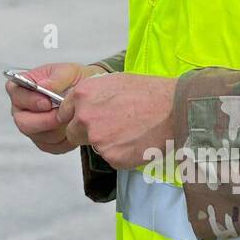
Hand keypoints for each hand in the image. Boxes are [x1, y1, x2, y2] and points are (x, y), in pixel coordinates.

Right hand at [6, 62, 104, 154]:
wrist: (88, 96)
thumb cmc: (73, 80)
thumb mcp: (68, 72)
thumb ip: (55, 78)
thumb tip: (43, 86)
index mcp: (23, 88)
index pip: (15, 94)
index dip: (29, 100)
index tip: (47, 102)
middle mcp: (22, 109)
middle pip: (23, 122)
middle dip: (44, 120)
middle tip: (61, 115)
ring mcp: (32, 127)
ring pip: (38, 136)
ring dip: (57, 129)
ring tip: (71, 118)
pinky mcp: (44, 142)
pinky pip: (51, 146)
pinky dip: (64, 139)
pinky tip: (72, 128)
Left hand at [57, 71, 176, 168]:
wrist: (175, 110)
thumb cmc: (149, 92)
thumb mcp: (113, 81)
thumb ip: (91, 95)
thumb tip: (81, 104)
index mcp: (82, 95)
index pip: (64, 113)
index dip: (76, 117)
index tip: (87, 119)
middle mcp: (84, 117)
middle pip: (74, 133)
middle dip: (87, 133)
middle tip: (111, 128)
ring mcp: (97, 139)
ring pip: (94, 146)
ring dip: (106, 143)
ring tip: (130, 131)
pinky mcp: (111, 157)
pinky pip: (110, 158)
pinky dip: (121, 153)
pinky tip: (136, 141)